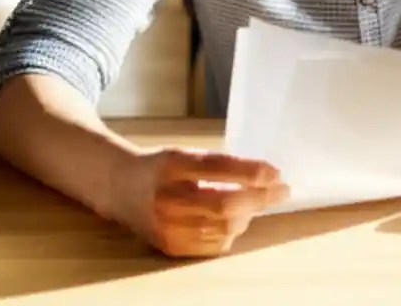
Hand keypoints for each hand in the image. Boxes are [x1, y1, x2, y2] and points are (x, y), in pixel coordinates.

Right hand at [109, 147, 288, 257]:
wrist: (118, 187)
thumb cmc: (161, 168)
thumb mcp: (186, 154)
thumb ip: (221, 164)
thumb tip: (268, 177)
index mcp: (172, 165)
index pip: (219, 167)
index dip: (253, 171)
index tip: (277, 172)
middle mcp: (167, 197)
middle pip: (225, 204)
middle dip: (260, 198)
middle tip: (282, 191)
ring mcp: (166, 225)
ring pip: (224, 227)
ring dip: (249, 215)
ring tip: (255, 203)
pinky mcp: (169, 245)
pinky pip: (214, 244)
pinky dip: (232, 232)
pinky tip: (235, 220)